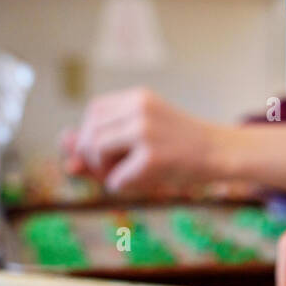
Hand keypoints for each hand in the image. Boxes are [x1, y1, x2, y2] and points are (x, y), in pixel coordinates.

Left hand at [61, 88, 231, 192]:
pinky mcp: (152, 157)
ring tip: (124, 175)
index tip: (109, 151)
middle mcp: (140, 109)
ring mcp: (146, 131)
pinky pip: (116, 179)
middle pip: (90, 132)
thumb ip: (104, 141)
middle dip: (92, 156)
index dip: (92, 134)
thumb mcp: (141, 139)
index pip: (93, 112)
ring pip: (97, 150)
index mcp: (138, 98)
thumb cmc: (180, 149)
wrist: (221, 154)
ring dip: (103, 170)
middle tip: (112, 169)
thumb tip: (65, 147)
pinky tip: (142, 183)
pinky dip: (122, 186)